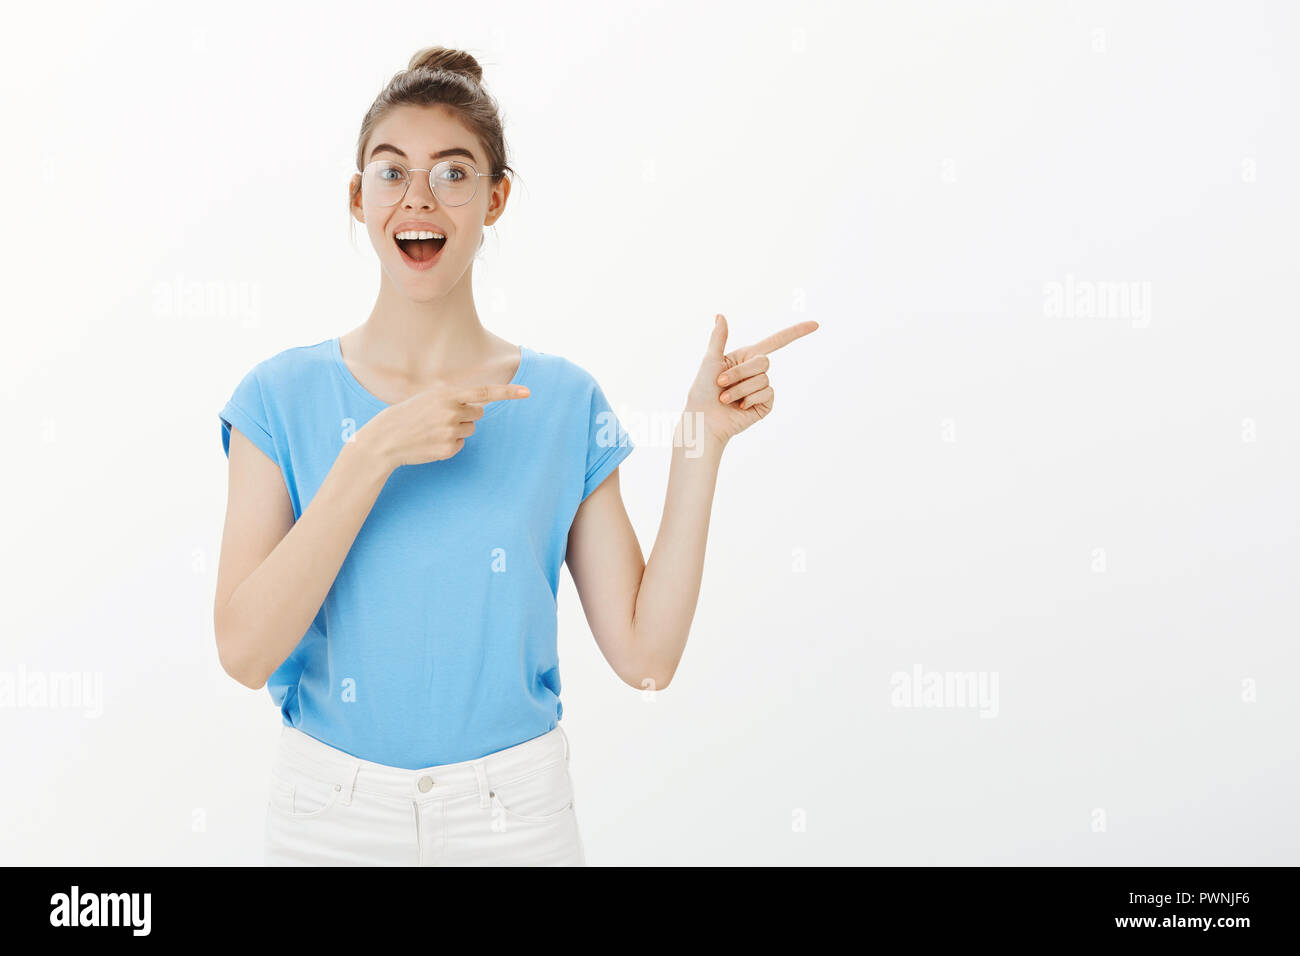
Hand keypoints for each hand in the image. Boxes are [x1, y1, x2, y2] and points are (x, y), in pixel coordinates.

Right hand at [357, 381, 530, 469]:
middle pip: (478, 414)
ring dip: (458, 429)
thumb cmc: (407, 415)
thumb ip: (452, 397)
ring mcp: (450, 432)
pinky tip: (432, 441)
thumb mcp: (427, 397)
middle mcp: (451, 412)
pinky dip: (451, 443)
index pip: (484, 392)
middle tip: (442, 417)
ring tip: (434, 429)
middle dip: (466, 414)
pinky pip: (461, 444)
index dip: (508, 392)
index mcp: (447, 395)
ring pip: (470, 429)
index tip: (527, 392)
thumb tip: (478, 404)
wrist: (385, 439)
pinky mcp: (448, 449)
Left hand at [685, 313, 818, 445]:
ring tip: (724, 398)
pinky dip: (750, 399)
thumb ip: (719, 338)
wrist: (703, 419)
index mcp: (745, 357)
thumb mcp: (710, 360)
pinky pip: (766, 393)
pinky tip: (739, 406)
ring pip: (762, 379)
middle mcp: (755, 372)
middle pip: (763, 361)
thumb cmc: (702, 390)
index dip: (795, 332)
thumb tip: (720, 315)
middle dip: (740, 373)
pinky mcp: (765, 405)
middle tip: (720, 383)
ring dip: (739, 389)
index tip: (815, 324)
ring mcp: (762, 389)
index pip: (776, 342)